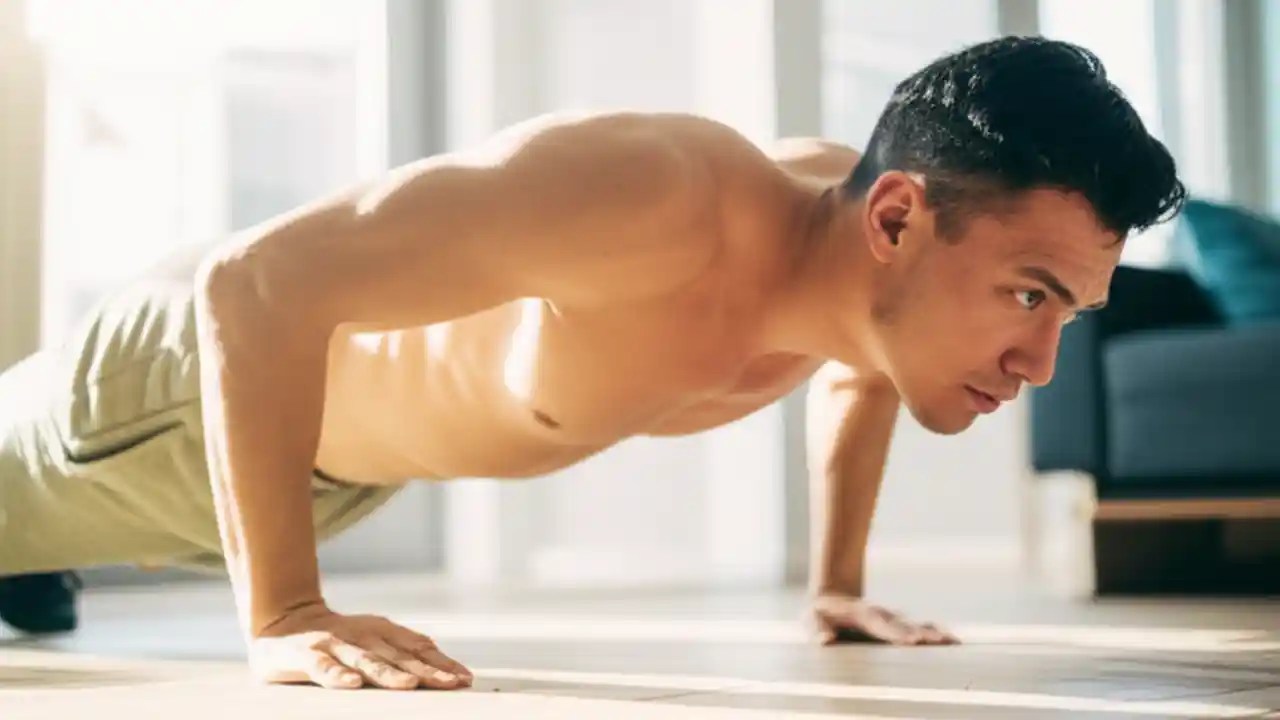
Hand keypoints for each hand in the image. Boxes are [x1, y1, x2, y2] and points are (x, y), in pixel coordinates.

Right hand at [249, 602, 473, 689]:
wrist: (284, 620)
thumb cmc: (338, 637)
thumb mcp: (373, 638)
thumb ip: (401, 649)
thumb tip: (440, 660)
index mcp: (382, 633)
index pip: (418, 649)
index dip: (442, 663)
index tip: (466, 679)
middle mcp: (363, 637)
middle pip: (400, 657)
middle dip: (428, 671)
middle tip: (452, 684)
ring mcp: (335, 644)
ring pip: (366, 661)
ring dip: (389, 674)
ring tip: (410, 684)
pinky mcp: (307, 654)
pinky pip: (323, 667)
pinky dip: (338, 675)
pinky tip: (352, 684)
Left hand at [809, 593, 958, 645]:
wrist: (832, 596)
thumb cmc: (820, 613)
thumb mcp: (811, 618)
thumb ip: (817, 629)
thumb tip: (825, 642)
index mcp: (864, 615)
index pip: (883, 625)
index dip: (898, 632)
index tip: (914, 640)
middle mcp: (883, 616)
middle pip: (906, 626)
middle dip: (924, 634)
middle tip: (942, 642)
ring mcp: (893, 620)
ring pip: (918, 626)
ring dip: (936, 634)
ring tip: (955, 643)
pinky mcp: (898, 626)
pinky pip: (921, 629)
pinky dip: (937, 635)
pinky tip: (955, 644)